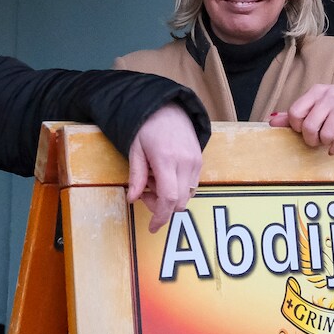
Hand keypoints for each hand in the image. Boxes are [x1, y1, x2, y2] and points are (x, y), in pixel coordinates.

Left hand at [126, 102, 202, 232]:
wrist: (169, 107)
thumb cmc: (148, 126)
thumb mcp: (135, 150)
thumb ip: (136, 176)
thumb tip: (133, 200)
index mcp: (166, 160)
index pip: (169, 198)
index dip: (161, 216)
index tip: (153, 227)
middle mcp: (185, 163)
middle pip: (180, 202)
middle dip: (162, 207)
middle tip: (145, 194)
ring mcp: (196, 162)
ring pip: (187, 196)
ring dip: (170, 197)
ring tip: (154, 180)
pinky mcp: (200, 161)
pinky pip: (191, 185)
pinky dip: (177, 188)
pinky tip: (165, 175)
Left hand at [268, 81, 333, 154]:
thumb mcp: (315, 102)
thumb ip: (294, 113)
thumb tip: (271, 122)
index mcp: (315, 92)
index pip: (295, 112)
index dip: (296, 126)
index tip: (301, 130)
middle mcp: (329, 97)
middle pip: (309, 125)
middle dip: (310, 139)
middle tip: (314, 140)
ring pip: (326, 134)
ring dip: (324, 143)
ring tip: (326, 141)